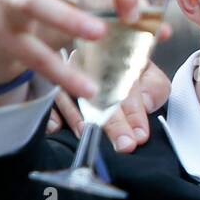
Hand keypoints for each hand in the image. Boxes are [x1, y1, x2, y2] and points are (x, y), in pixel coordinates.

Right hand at [0, 0, 140, 107]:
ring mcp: (11, 4)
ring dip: (70, 18)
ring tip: (99, 33)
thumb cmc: (48, 21)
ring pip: (39, 4)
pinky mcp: (3, 38)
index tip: (139, 9)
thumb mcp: (81, 12)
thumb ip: (119, 17)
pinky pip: (36, 55)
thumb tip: (164, 31)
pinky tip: (87, 88)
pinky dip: (63, 73)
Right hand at [46, 58, 172, 152]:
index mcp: (118, 55)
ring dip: (79, 118)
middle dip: (114, 123)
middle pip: (99, 92)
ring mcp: (67, 71)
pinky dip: (50, 112)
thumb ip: (155, 88)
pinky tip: (56, 128)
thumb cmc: (131, 76)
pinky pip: (44, 95)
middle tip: (125, 145)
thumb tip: (146, 104)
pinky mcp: (49, 82)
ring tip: (90, 136)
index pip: (126, 83)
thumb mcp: (151, 78)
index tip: (140, 134)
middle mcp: (90, 59)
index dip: (134, 111)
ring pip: (69, 92)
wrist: (111, 62)